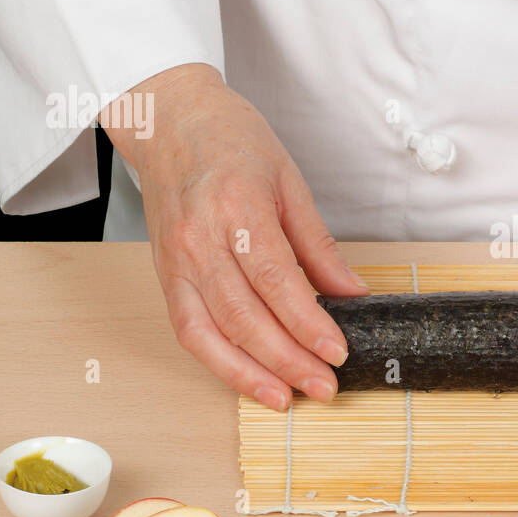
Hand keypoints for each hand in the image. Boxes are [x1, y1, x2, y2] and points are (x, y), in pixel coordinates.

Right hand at [99, 63, 367, 409]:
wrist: (168, 118)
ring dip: (252, 373)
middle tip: (325, 386)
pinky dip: (219, 362)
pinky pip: (189, 329)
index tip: (338, 351)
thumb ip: (318, 245)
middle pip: (244, 316)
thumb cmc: (232, 140)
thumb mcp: (289, 181)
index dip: (307, 323)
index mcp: (236, 207)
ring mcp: (176, 260)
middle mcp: (199, 239)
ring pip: (211, 333)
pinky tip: (251, 380)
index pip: (275, 280)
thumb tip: (352, 294)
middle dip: (288, 360)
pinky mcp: (165, 275)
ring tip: (289, 398)